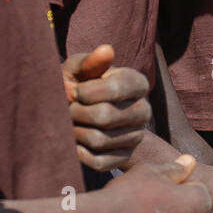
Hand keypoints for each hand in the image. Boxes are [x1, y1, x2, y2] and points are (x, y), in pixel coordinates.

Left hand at [61, 44, 152, 171]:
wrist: (79, 112)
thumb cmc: (77, 84)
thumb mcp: (78, 69)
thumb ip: (90, 62)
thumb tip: (107, 50)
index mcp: (138, 83)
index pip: (114, 89)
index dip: (86, 92)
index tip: (75, 90)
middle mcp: (144, 110)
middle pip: (104, 117)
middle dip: (77, 112)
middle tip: (68, 109)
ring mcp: (136, 136)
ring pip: (99, 141)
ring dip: (75, 132)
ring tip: (71, 123)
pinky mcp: (124, 158)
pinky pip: (99, 162)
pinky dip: (79, 153)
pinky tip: (75, 142)